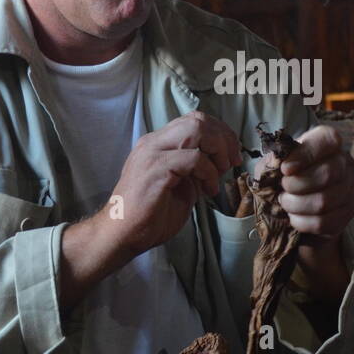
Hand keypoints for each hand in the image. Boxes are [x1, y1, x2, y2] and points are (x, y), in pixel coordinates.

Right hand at [103, 110, 242, 259]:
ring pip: (196, 129)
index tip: (232, 155)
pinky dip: (208, 172)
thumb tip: (218, 163)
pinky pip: (193, 158)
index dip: (220, 133)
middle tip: (231, 162)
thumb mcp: (181, 187)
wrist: (121, 234)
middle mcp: (154, 142)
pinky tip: (208, 190)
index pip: (194, 121)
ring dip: (217, 149)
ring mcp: (153, 152)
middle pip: (198, 119)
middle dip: (224, 138)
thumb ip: (195, 171)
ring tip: (220, 173)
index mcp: (158, 144)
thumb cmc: (149, 216)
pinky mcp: (156, 168)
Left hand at [261, 125, 353, 239]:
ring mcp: (349, 189)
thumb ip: (275, 159)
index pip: (328, 139)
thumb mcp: (275, 162)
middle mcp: (344, 162)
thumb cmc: (284, 176)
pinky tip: (294, 217)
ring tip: (285, 203)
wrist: (296, 203)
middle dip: (297, 185)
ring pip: (324, 201)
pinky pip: (324, 222)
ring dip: (296, 205)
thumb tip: (279, 163)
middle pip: (328, 173)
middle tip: (283, 188)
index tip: (285, 168)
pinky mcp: (347, 213)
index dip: (306, 154)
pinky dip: (302, 222)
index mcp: (327, 142)